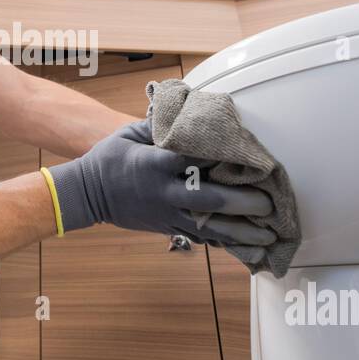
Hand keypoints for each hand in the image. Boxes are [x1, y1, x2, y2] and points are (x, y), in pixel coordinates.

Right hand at [45, 119, 276, 247]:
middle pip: (208, 199)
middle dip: (241, 203)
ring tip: (269, 236)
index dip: (224, 158)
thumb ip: (162, 125)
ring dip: (241, 233)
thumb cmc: (111, 158)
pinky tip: (248, 248)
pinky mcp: (167, 228)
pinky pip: (200, 237)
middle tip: (269, 202)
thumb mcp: (131, 134)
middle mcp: (164, 192)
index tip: (250, 156)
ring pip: (208, 227)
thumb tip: (193, 112)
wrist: (88, 194)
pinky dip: (225, 243)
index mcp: (154, 164)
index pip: (194, 159)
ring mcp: (166, 214)